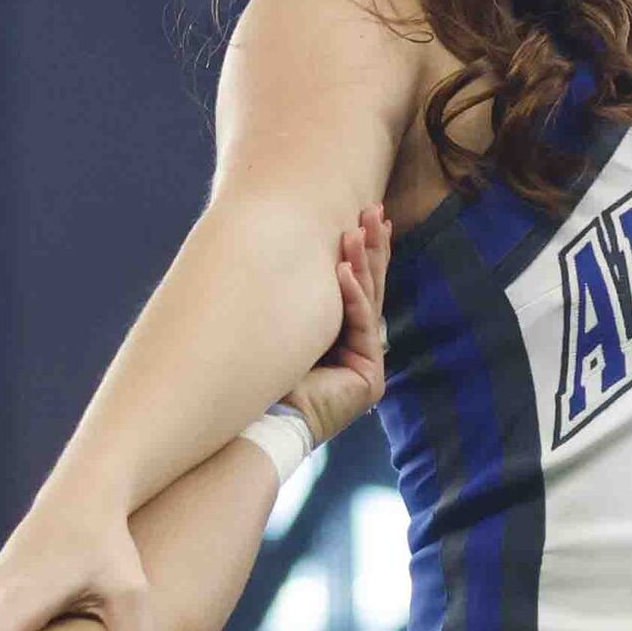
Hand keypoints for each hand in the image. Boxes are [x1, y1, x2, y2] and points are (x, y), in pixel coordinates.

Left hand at [283, 207, 392, 451]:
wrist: (257, 420)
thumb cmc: (260, 372)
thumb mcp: (286, 321)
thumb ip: (301, 295)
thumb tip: (292, 246)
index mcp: (341, 339)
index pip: (356, 290)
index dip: (362, 254)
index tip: (362, 217)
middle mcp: (358, 352)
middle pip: (370, 291)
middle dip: (373, 250)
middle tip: (375, 211)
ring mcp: (367, 368)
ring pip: (369, 304)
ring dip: (366, 264)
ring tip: (364, 228)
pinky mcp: (370, 382)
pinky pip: (362, 329)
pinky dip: (353, 297)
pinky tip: (346, 270)